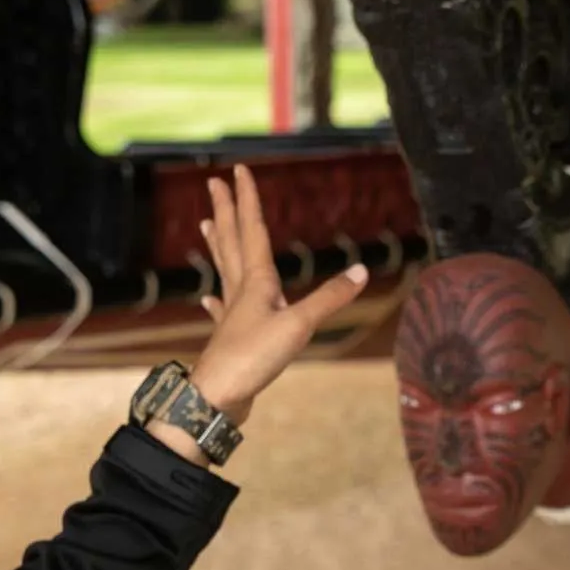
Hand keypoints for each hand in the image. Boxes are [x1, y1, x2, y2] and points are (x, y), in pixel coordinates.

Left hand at [163, 162, 371, 459]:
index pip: (251, 230)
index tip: (237, 171)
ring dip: (218, 244)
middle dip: (225, 211)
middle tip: (213, 184)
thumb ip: (329, 298)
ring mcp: (232, 314)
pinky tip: (209, 298)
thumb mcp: (298, 327)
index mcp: (256, 282)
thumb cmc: (252, 359)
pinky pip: (222, 308)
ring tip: (207, 225)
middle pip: (231, 242)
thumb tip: (362, 271)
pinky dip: (217, 298)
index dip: (246, 199)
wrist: (216, 399)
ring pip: (225, 269)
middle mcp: (240, 292)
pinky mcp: (231, 338)